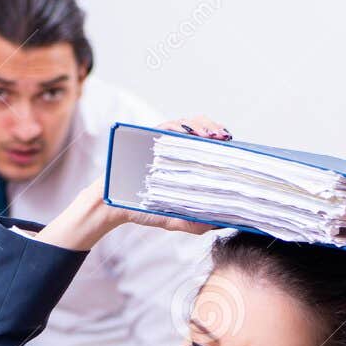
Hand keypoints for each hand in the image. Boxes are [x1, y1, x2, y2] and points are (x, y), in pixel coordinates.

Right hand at [37, 116, 230, 250]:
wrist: (111, 208)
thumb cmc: (141, 209)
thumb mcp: (173, 218)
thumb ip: (195, 221)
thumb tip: (221, 223)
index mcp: (182, 163)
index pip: (206, 145)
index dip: (221, 143)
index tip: (234, 149)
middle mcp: (172, 149)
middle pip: (199, 129)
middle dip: (215, 130)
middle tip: (225, 140)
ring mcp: (158, 141)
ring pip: (185, 123)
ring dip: (202, 125)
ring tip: (213, 136)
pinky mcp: (144, 138)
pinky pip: (165, 126)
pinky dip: (179, 127)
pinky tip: (190, 133)